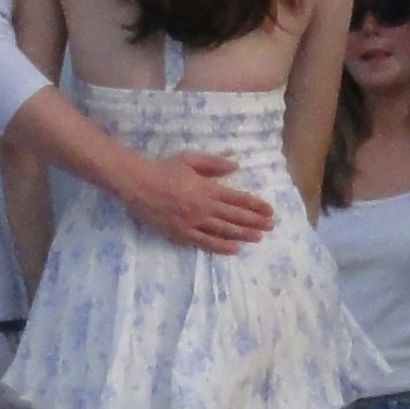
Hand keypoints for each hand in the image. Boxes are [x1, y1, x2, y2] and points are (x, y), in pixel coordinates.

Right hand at [127, 151, 275, 254]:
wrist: (138, 184)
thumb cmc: (164, 169)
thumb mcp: (190, 159)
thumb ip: (214, 163)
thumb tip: (235, 166)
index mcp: (207, 188)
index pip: (237, 198)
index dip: (255, 205)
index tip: (269, 209)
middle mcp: (204, 207)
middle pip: (235, 216)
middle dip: (255, 221)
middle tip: (271, 226)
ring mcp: (193, 222)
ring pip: (224, 231)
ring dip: (243, 234)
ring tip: (259, 237)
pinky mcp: (182, 233)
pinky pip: (205, 242)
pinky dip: (222, 247)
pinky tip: (234, 249)